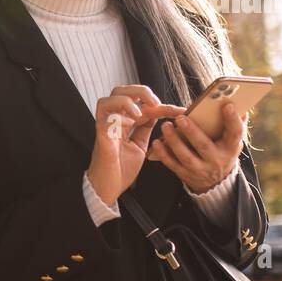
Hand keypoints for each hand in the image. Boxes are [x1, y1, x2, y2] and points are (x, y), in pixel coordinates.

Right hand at [86, 85, 185, 206]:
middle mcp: (114, 122)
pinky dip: (119, 112)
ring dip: (129, 99)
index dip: (161, 104)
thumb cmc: (120, 170)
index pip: (142, 104)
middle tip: (156, 103)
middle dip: (141, 91)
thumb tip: (157, 115)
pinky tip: (133, 119)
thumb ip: (145, 129)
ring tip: (143, 110)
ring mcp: (106, 127)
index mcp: (124, 124)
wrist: (108, 189)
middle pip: (121, 91)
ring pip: (110, 98)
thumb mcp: (140, 146)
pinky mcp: (101, 135)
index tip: (180, 110)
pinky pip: (105, 115)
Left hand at [148, 101, 246, 191]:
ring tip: (166, 126)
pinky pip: (173, 164)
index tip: (227, 105)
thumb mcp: (232, 140)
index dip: (232, 120)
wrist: (216, 181)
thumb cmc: (222, 151)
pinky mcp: (186, 174)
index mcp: (230, 148)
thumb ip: (234, 123)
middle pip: (204, 145)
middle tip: (180, 118)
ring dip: (174, 141)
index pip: (235, 133)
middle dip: (192, 131)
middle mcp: (216, 160)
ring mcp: (200, 169)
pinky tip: (157, 142)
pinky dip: (164, 154)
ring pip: (185, 156)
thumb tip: (240, 104)